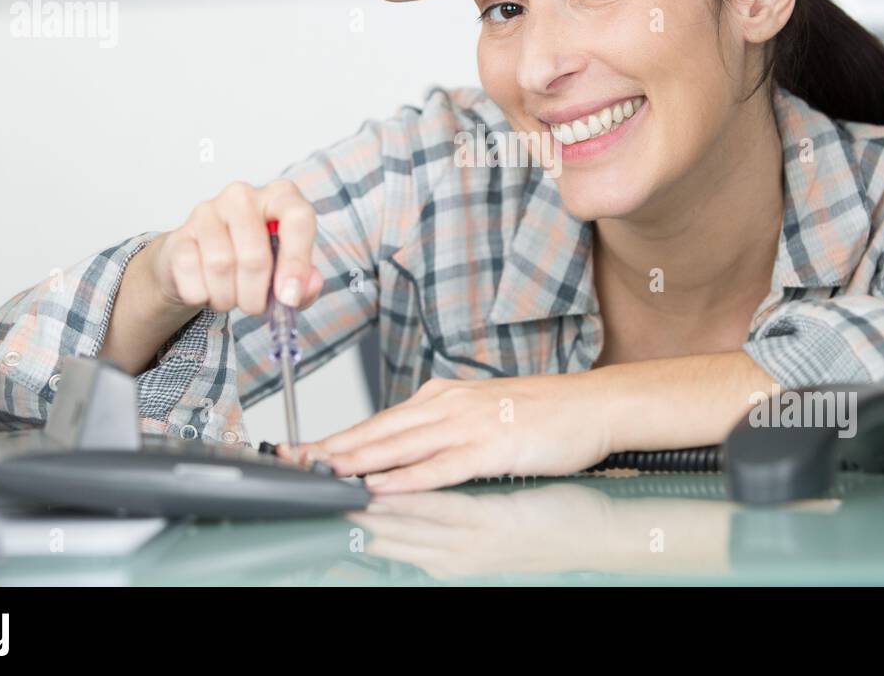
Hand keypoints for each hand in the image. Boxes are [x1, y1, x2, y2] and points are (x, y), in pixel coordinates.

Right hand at [150, 179, 323, 314]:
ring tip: (230, 298)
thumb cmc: (253, 264)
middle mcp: (243, 196)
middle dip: (256, 295)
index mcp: (280, 197)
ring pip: (221, 265)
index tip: (289, 295)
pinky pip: (190, 273)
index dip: (297, 261)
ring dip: (228, 297)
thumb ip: (305, 284)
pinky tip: (206, 291)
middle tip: (255, 307)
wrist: (201, 265)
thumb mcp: (286, 274)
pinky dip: (202, 295)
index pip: (297, 217)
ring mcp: (207, 211)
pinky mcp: (179, 234)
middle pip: (255, 254)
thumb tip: (302, 288)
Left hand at [277, 372, 615, 492]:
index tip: (300, 451)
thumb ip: (439, 429)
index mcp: (441, 397)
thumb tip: (400, 450)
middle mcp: (447, 405)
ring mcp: (468, 424)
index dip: (336, 437)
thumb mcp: (478, 413)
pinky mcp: (490, 446)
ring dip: (358, 462)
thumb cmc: (540, 413)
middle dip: (331, 448)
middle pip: (378, 431)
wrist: (591, 405)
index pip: (377, 421)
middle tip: (292, 461)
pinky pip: (440, 466)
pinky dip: (407, 477)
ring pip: (400, 446)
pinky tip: (382, 487)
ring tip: (322, 474)